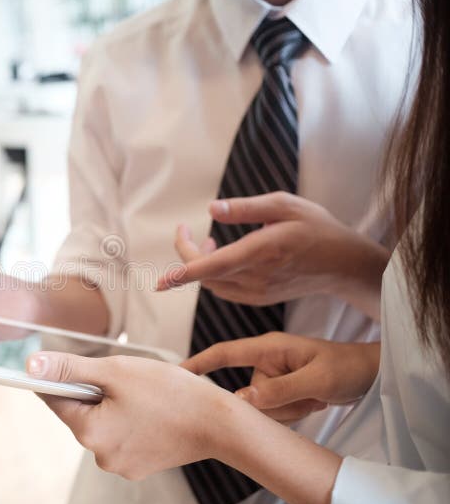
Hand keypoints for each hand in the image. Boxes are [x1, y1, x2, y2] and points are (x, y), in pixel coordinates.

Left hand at [26, 352, 233, 479]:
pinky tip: (152, 411)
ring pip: (103, 423)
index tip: (73, 366)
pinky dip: (130, 421)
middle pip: (82, 412)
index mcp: (90, 432)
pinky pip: (122, 437)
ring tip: (144, 396)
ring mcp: (121, 465)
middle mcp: (100, 456)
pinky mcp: (139, 467)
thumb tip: (30, 366)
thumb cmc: (169, 393)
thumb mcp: (115, 370)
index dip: (63, 378)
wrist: (218, 423)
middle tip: (126, 379)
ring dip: (115, 405)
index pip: (57, 400)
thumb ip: (70, 368)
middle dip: (98, 392)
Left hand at [156, 192, 388, 319]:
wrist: (344, 265)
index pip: (214, 266)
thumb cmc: (316, 227)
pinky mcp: (258, 299)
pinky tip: (224, 256)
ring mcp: (257, 292)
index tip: (160, 281)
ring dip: (200, 264)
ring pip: (212, 283)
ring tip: (211, 241)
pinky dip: (213, 274)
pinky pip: (224, 289)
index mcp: (262, 251)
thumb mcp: (285, 205)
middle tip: (186, 231)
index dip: (183, 273)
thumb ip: (246, 208)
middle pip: (205, 274)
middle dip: (186, 253)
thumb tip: (211, 210)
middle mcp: (257, 277)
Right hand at [182, 332, 379, 423]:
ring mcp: (272, 377)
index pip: (224, 353)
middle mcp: (265, 362)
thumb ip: (279, 390)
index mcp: (268, 348)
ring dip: (289, 411)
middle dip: (277, 405)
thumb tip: (242, 400)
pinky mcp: (280, 391)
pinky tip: (312, 403)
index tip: (174, 374)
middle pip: (248, 394)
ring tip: (315, 398)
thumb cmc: (346, 367)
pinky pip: (274, 412)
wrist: (371, 373)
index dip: (198, 363)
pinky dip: (293, 413)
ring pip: (263, 408)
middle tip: (309, 398)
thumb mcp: (317, 379)